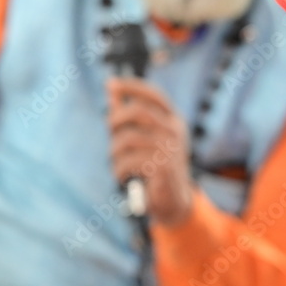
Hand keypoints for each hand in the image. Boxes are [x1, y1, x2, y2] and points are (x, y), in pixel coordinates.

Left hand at [107, 78, 193, 226]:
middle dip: (116, 119)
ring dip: (114, 152)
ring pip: (128, 139)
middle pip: (138, 112)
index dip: (132, 87)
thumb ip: (129, 116)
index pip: (154, 96)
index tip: (111, 84)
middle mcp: (175, 132)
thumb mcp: (145, 138)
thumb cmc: (155, 166)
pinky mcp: (162, 168)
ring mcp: (170, 149)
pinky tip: (122, 176)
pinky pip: (128, 162)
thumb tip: (111, 89)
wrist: (173, 201)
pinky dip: (119, 170)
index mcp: (174, 121)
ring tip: (117, 162)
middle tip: (110, 130)